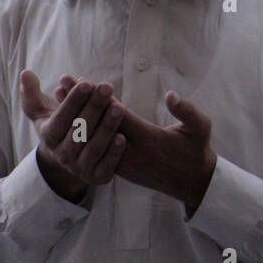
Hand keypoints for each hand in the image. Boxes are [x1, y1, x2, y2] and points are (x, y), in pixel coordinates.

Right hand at [21, 69, 125, 202]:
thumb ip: (32, 93)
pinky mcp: (96, 177)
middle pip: (79, 130)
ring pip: (93, 147)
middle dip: (94, 107)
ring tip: (119, 107)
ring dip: (106, 128)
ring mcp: (79, 168)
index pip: (61, 117)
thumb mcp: (43, 111)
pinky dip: (113, 153)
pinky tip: (123, 137)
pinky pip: (105, 166)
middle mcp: (61, 155)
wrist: (71, 157)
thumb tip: (25, 73)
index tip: (87, 83)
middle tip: (107, 87)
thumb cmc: (60, 125)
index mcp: (49, 136)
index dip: (73, 100)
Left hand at [53, 76, 217, 212]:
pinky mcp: (120, 168)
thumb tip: (171, 95)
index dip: (100, 97)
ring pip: (93, 137)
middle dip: (79, 102)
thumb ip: (187, 111)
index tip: (84, 80)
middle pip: (98, 124)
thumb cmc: (197, 151)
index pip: (118, 116)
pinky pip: (96, 147)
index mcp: (149, 139)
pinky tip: (73, 117)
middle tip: (62, 83)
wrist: (192, 183)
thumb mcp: (201, 128)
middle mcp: (131, 153)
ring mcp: (123, 162)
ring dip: (76, 116)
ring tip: (61, 96)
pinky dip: (84, 130)